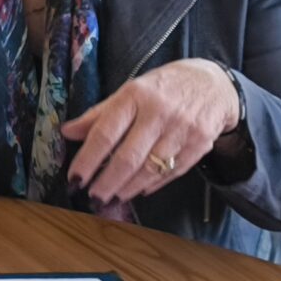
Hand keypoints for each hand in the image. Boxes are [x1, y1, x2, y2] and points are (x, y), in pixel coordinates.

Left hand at [61, 59, 240, 207]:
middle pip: (128, 157)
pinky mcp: (200, 144)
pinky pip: (171, 172)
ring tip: (113, 196)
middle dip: (107, 182)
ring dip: (127, 188)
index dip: (88, 159)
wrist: (213, 84)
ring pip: (150, 169)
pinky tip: (138, 190)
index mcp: (135, 95)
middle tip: (93, 196)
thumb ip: (98, 114)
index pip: (106, 132)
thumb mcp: (129, 91)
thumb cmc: (163, 88)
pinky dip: (152, 185)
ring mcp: (182, 129)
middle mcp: (159, 112)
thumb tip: (67, 132)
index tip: (75, 177)